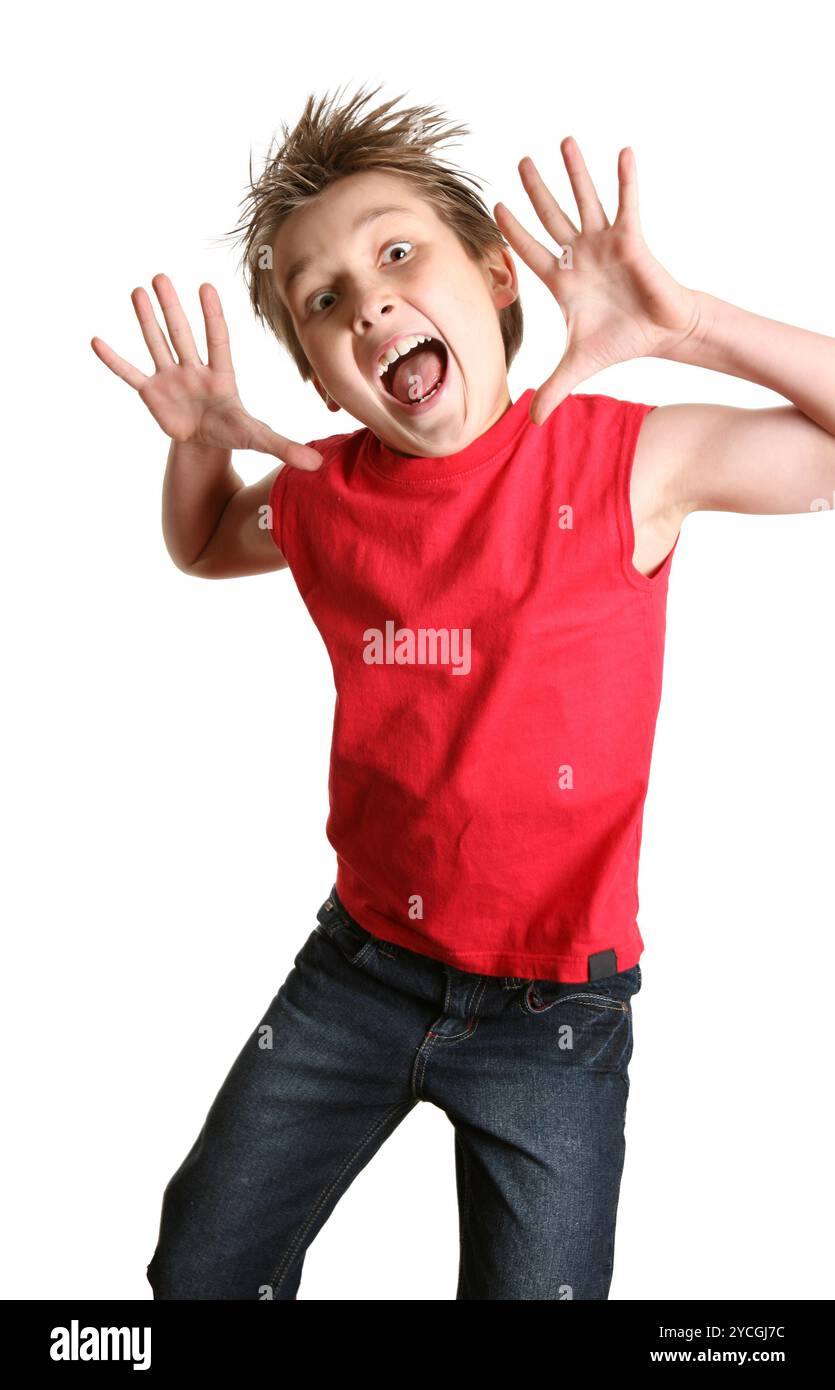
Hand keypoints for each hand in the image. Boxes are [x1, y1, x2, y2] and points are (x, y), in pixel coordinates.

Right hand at [91, 274, 322, 469]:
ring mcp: (171, 378)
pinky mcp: (152, 394)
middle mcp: (193, 369)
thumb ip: (286, 447)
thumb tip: (318, 466)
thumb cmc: (233, 430)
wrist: (206, 442)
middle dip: (172, 309)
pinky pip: (131, 375)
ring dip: (146, 320)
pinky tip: (98, 341)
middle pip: (182, 335)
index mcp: (221, 374)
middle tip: (160, 277)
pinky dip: (115, 361)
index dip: (211, 316)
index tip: (205, 287)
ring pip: (157, 344)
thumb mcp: (259, 439)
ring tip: (138, 291)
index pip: (217, 340)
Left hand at [494, 138, 703, 422]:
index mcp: (562, 280)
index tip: (495, 207)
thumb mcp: (579, 365)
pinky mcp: (633, 239)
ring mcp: (606, 243)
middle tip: (520, 161)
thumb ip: (554, 389)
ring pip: (585, 200)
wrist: (661, 335)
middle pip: (552, 216)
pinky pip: (627, 204)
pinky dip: (626, 180)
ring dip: (575, 172)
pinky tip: (623, 152)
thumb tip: (532, 424)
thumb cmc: (621, 341)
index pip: (530, 250)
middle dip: (535, 190)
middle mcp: (581, 254)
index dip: (513, 231)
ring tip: (564, 140)